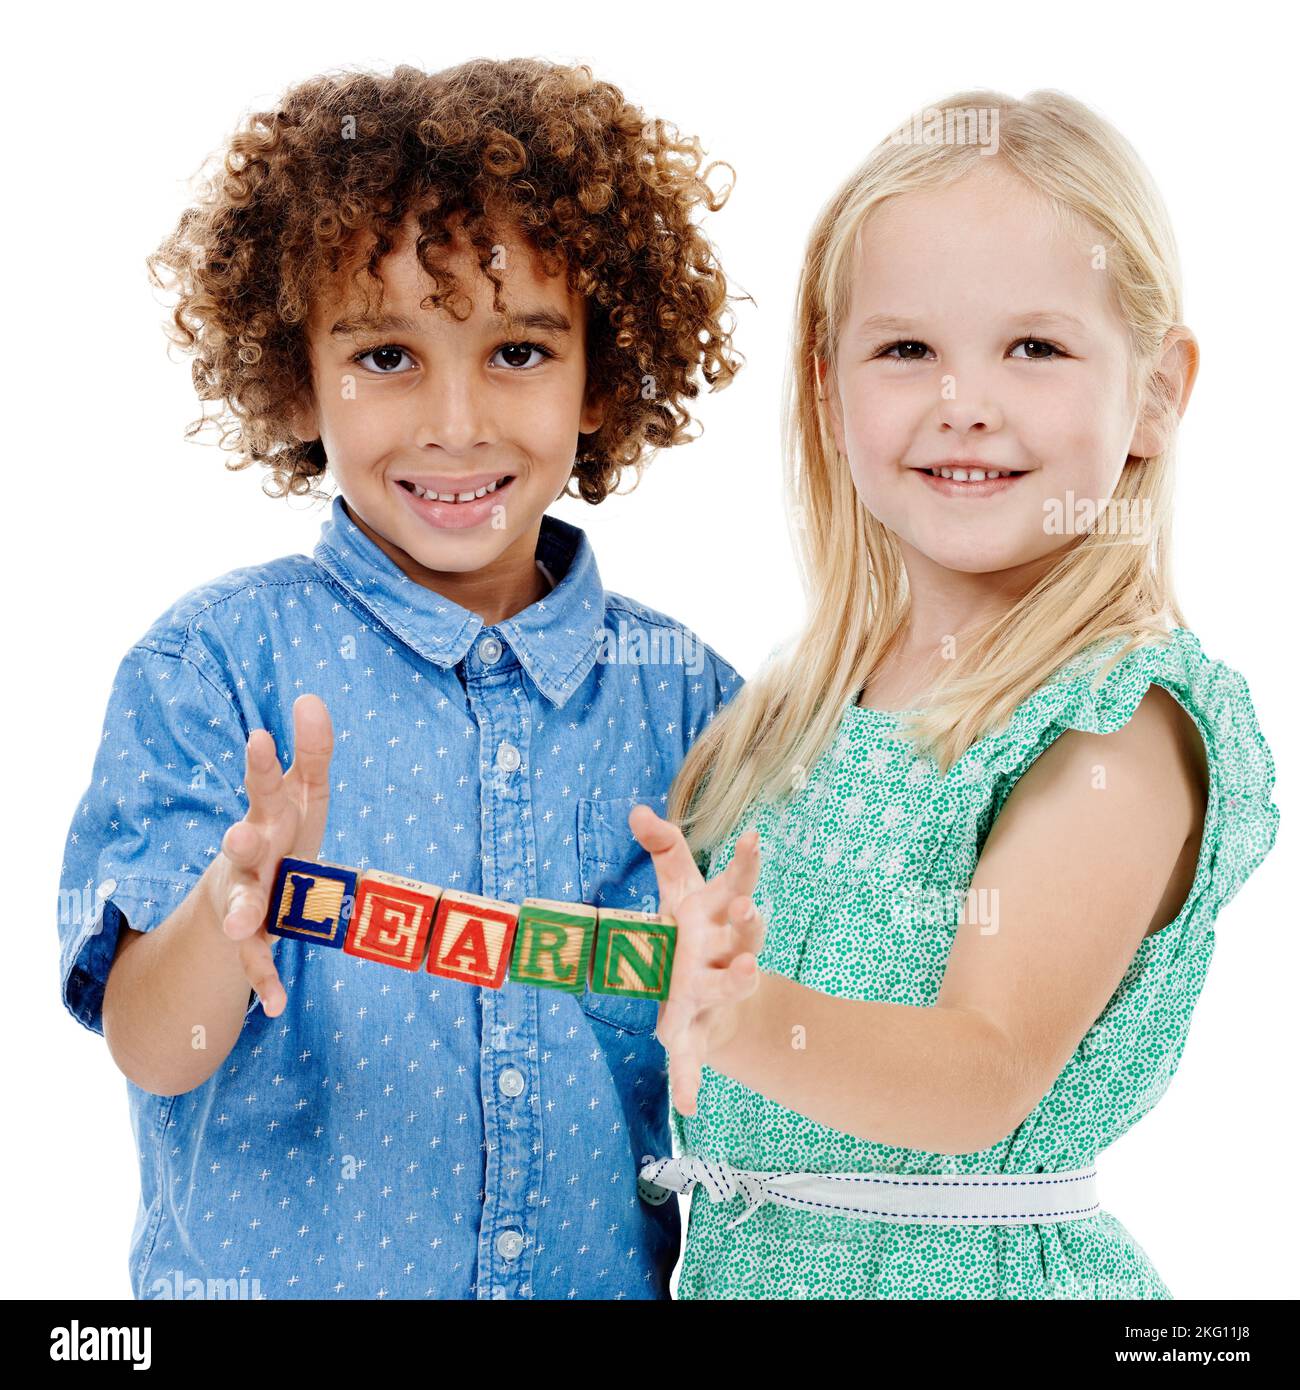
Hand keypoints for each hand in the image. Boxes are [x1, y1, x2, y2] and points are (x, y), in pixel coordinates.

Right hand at [215, 694, 333, 1016]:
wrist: (239, 896)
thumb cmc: (282, 831)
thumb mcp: (301, 793)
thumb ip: (312, 751)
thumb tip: (311, 697)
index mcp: (267, 816)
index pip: (266, 788)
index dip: (264, 766)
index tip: (262, 737)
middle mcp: (250, 856)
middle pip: (246, 847)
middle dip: (242, 841)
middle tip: (239, 835)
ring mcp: (246, 898)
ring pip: (242, 905)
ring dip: (241, 913)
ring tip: (238, 926)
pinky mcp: (253, 940)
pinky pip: (258, 962)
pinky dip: (266, 981)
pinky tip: (279, 1004)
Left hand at [628, 805, 766, 1115]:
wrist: (711, 1001)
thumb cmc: (694, 935)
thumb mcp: (680, 891)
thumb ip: (664, 850)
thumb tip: (636, 810)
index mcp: (718, 918)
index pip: (737, 885)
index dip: (745, 865)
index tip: (753, 839)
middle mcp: (725, 954)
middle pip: (744, 938)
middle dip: (747, 924)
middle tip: (748, 909)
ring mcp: (713, 995)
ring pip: (729, 988)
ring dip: (737, 982)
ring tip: (747, 973)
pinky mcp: (695, 1033)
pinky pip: (693, 1058)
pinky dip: (690, 1080)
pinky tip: (688, 1105)